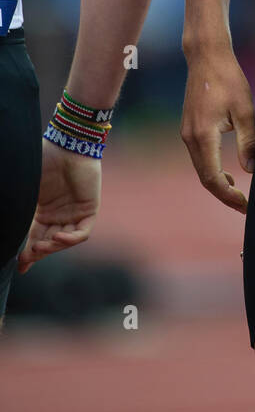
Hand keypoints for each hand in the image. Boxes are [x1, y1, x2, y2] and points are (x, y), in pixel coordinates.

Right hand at [18, 139, 100, 273]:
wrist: (66, 145)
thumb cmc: (43, 162)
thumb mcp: (27, 188)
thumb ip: (18, 206)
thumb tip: (5, 227)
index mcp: (43, 210)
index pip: (35, 237)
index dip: (27, 253)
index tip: (19, 265)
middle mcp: (59, 214)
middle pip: (49, 242)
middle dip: (37, 253)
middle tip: (26, 258)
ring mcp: (75, 212)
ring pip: (65, 240)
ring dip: (52, 247)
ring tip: (40, 246)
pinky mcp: (89, 208)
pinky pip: (82, 232)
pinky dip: (70, 239)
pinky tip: (57, 238)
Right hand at [181, 47, 254, 212]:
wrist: (207, 56)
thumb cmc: (229, 79)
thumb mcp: (244, 110)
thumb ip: (248, 143)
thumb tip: (252, 171)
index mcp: (203, 136)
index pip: (213, 178)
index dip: (229, 197)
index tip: (246, 206)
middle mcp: (190, 138)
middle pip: (204, 178)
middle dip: (224, 195)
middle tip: (245, 207)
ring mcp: (186, 133)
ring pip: (200, 169)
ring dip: (217, 184)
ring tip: (239, 195)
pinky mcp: (189, 128)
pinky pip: (199, 158)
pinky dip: (212, 170)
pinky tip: (227, 175)